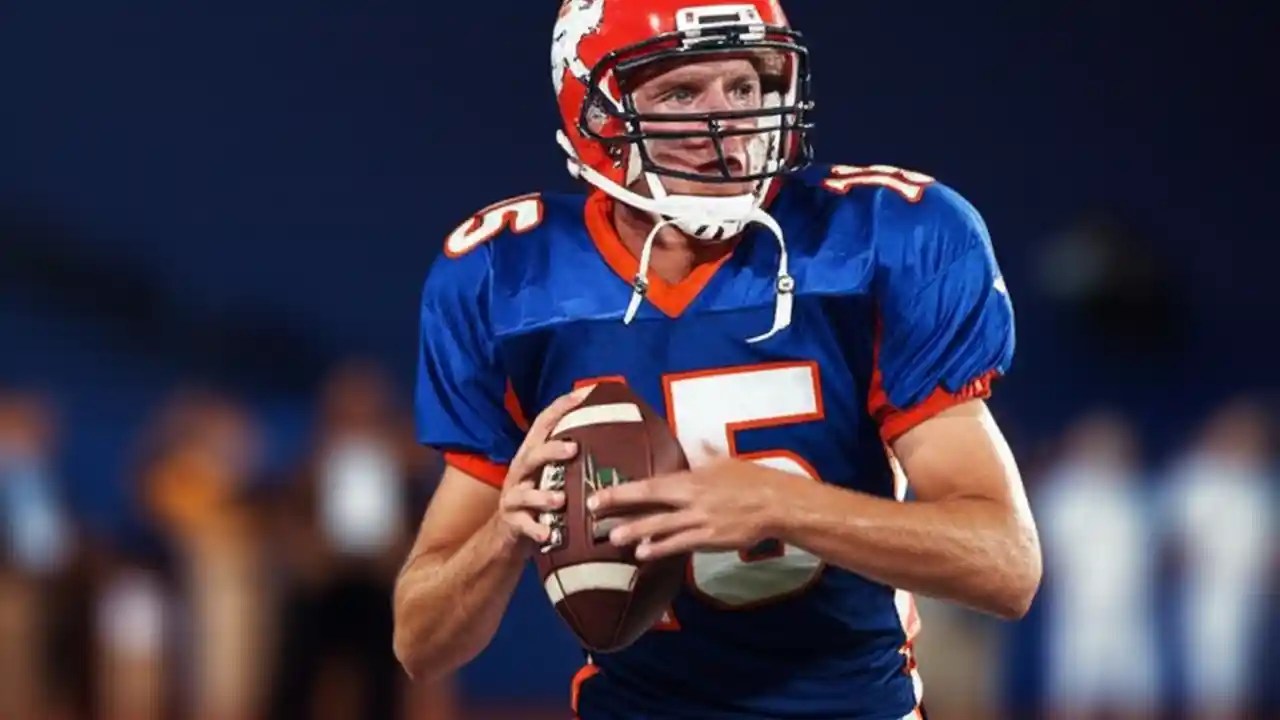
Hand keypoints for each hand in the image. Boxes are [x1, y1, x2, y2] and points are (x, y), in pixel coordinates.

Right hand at [494, 386, 589, 551]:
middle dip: (551, 450)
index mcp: (533, 455)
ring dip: (542, 496)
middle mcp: (521, 472)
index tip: (586, 392)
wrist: (506, 537)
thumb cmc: (540, 502)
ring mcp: (513, 497)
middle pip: (532, 455)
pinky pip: (523, 526)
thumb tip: (618, 441)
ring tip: (561, 500)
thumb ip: (572, 460)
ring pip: (524, 493)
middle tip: (574, 449)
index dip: (562, 406)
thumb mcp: (552, 476)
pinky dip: (535, 530)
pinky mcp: (512, 523)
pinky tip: (548, 535)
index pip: (544, 423)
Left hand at [588, 450, 799, 560]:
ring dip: (635, 533)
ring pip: (661, 527)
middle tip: (592, 516)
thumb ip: (705, 453)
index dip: (621, 491)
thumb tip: (698, 441)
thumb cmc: (751, 479)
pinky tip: (644, 553)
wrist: (776, 503)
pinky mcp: (710, 538)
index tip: (597, 495)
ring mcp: (700, 520)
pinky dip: (661, 548)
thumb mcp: (725, 461)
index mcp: (691, 478)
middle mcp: (691, 498)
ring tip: (613, 539)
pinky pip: (680, 544)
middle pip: (649, 503)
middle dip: (619, 510)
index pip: (649, 484)